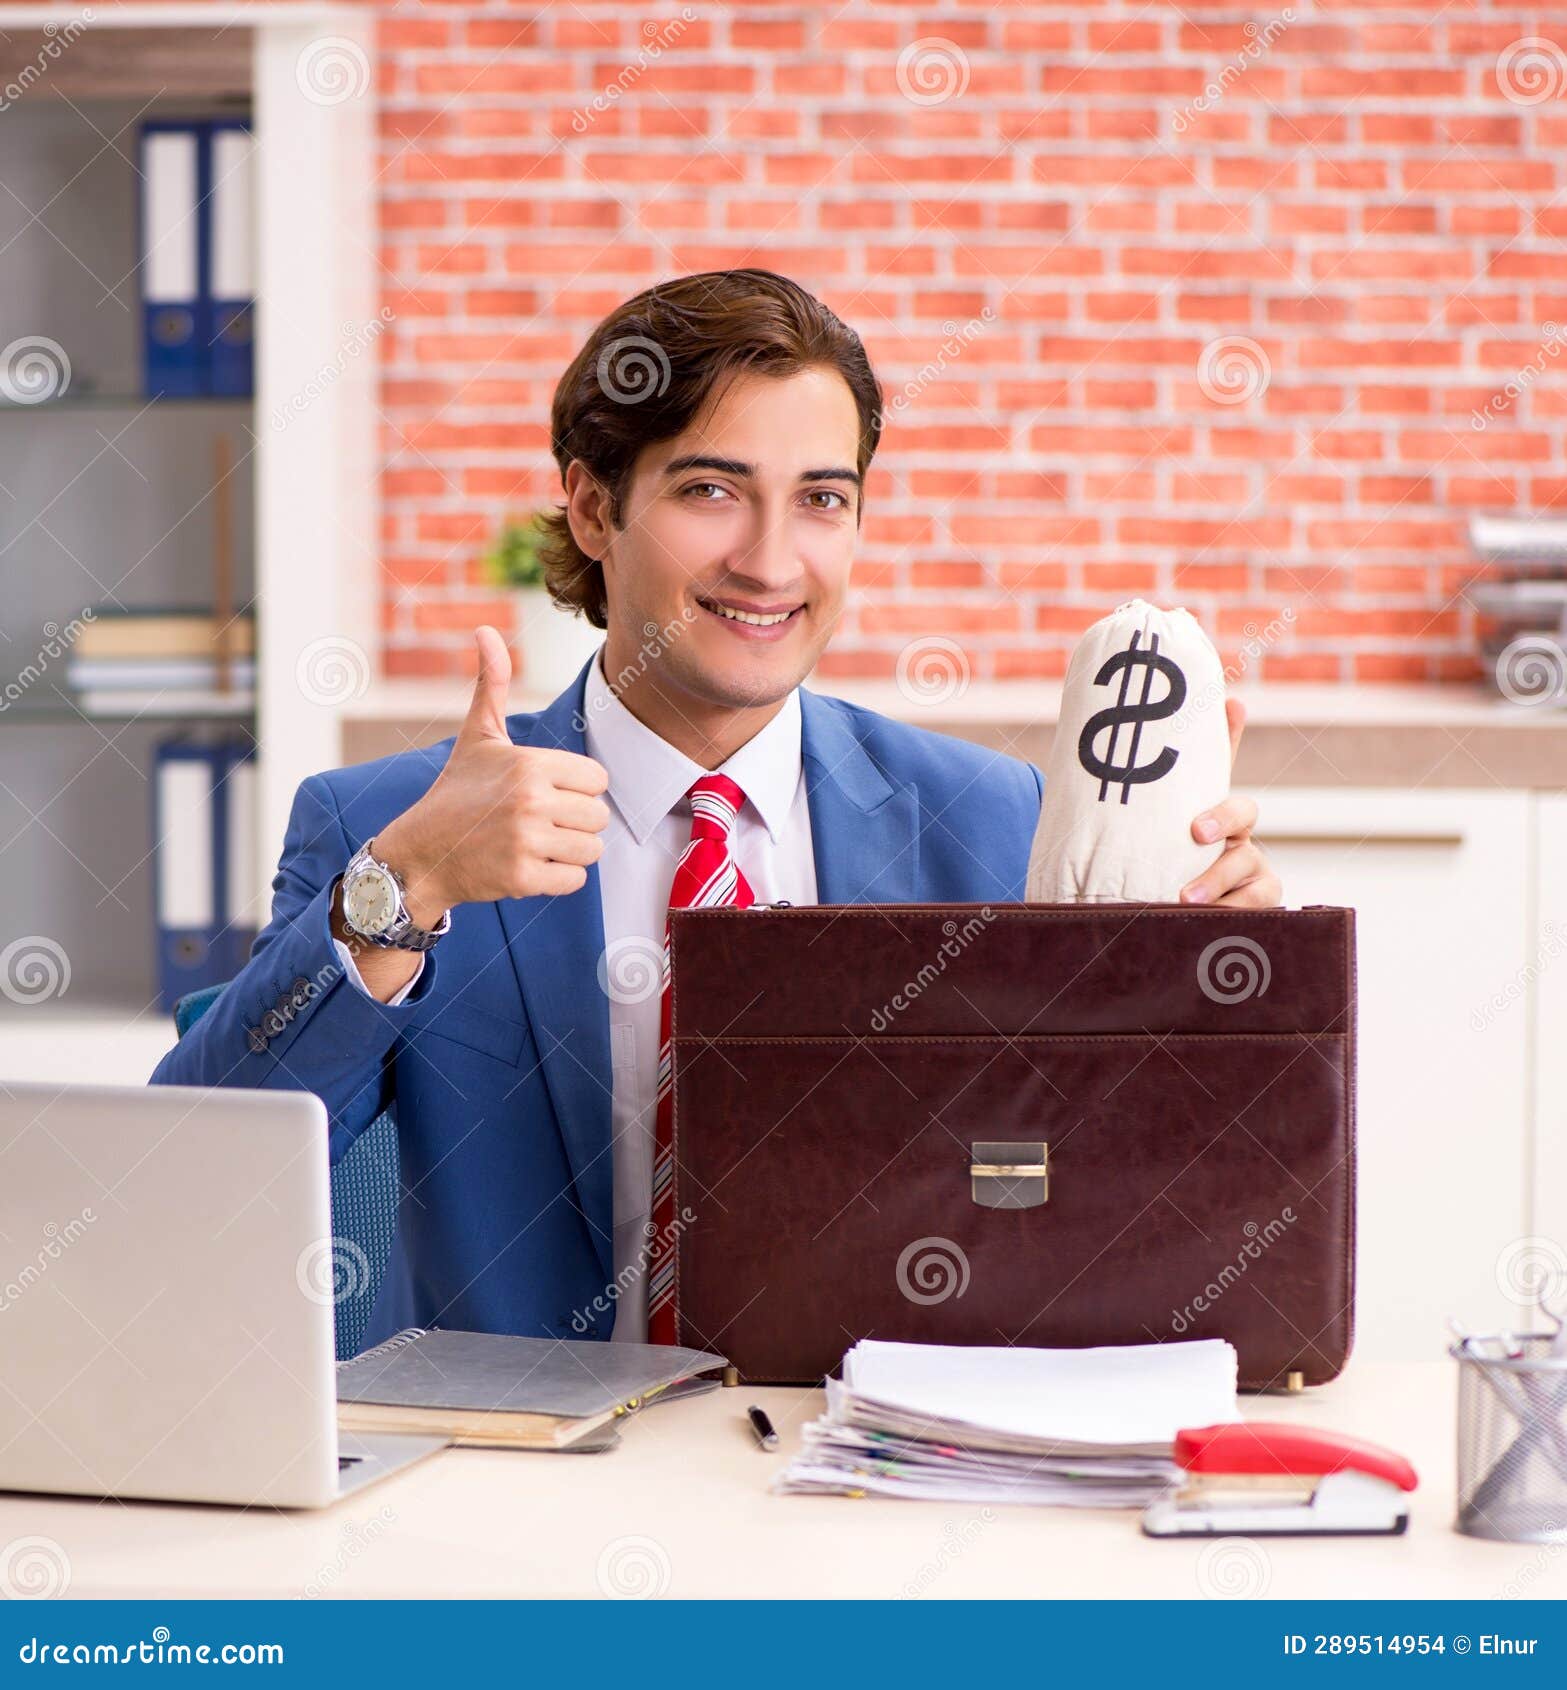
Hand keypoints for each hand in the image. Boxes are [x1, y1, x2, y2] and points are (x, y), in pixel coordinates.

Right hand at [374, 626, 610, 919]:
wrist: (421, 855)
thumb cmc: (456, 793)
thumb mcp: (477, 737)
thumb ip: (492, 685)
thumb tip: (485, 629)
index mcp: (529, 764)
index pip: (598, 780)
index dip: (578, 789)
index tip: (547, 793)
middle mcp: (530, 800)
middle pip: (599, 817)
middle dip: (575, 823)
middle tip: (539, 822)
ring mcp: (526, 841)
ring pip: (592, 850)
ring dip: (569, 852)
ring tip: (536, 844)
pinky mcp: (522, 878)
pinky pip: (574, 880)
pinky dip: (557, 878)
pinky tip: (529, 866)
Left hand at [1179, 698, 1281, 908]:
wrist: (1178, 887)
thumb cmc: (1183, 836)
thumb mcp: (1184, 802)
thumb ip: (1207, 760)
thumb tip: (1234, 700)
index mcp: (1230, 824)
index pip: (1239, 812)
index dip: (1222, 818)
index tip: (1196, 830)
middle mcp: (1247, 854)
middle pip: (1243, 859)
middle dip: (1218, 870)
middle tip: (1186, 888)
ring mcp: (1254, 888)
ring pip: (1254, 893)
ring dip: (1222, 900)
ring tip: (1185, 906)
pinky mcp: (1256, 916)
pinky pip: (1255, 920)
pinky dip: (1236, 922)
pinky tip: (1210, 929)